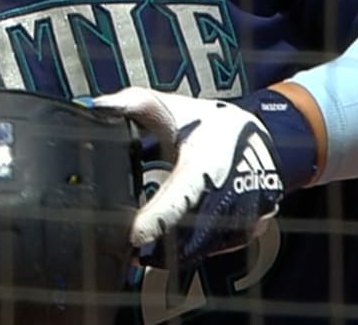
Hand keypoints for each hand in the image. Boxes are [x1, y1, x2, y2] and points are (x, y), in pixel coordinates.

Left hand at [80, 87, 286, 271]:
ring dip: (173, 253)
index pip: (180, 197)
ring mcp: (246, 214)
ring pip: (203, 248)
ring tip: (144, 248)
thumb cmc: (211, 123)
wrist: (261, 136)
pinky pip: (216, 249)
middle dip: (157, 245)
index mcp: (207, 161)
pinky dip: (192, 250)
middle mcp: (231, 191)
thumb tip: (96, 107)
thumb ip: (133, 104)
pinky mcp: (250, 229)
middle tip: (127, 248)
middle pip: (189, 233)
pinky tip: (173, 244)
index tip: (131, 234)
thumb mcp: (171, 107)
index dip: (155, 218)